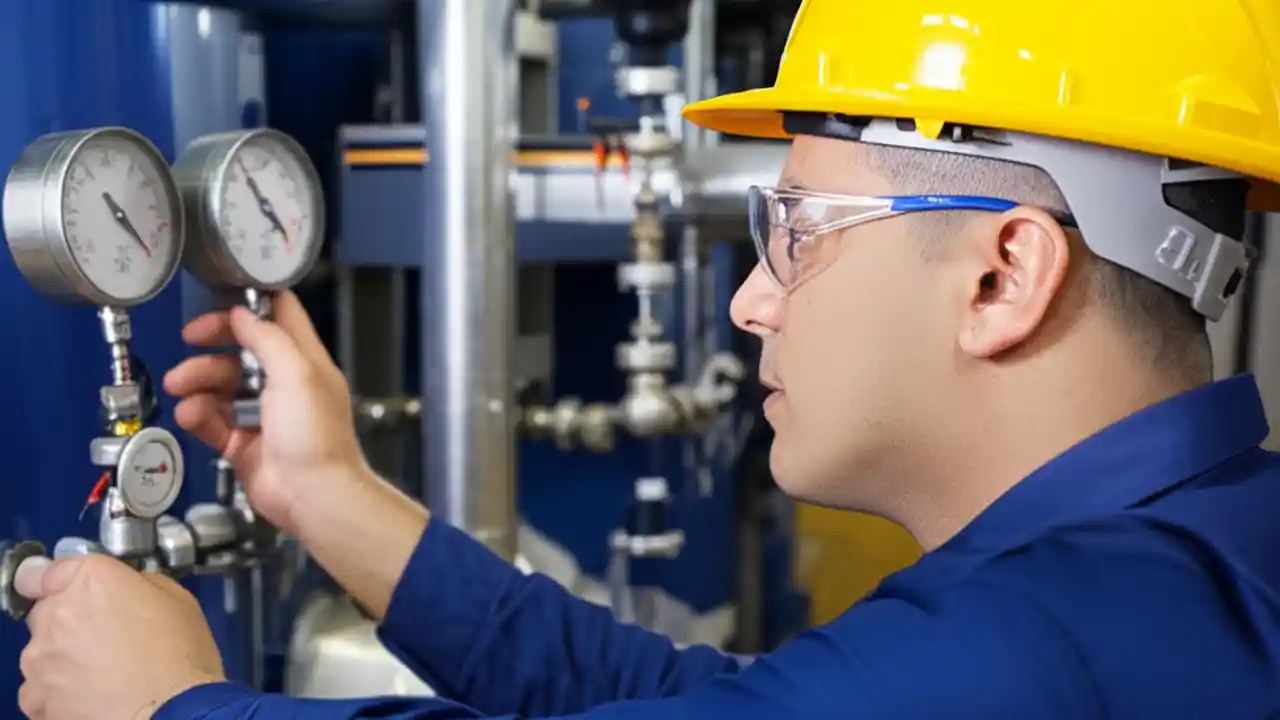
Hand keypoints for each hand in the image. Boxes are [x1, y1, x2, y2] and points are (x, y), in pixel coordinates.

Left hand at [15, 555, 223, 719]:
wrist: (173, 715)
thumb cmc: (182, 662)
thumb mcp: (178, 601)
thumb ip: (141, 584)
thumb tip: (128, 588)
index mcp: (93, 581)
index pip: (45, 571)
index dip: (55, 580)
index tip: (64, 590)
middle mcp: (59, 614)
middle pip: (48, 611)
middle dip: (71, 622)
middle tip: (107, 638)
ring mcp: (42, 658)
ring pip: (43, 651)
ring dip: (66, 657)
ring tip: (106, 673)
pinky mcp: (37, 697)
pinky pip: (40, 688)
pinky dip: (60, 692)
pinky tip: (95, 695)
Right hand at [164, 291, 369, 533]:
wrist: (313, 495)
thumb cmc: (315, 435)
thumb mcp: (296, 373)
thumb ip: (268, 339)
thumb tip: (243, 314)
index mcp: (305, 361)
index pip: (281, 317)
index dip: (251, 304)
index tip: (221, 300)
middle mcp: (284, 384)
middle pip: (242, 349)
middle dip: (214, 342)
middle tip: (189, 338)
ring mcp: (262, 413)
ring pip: (221, 384)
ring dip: (198, 380)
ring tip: (180, 385)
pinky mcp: (243, 443)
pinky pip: (213, 421)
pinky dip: (198, 415)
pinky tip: (190, 414)